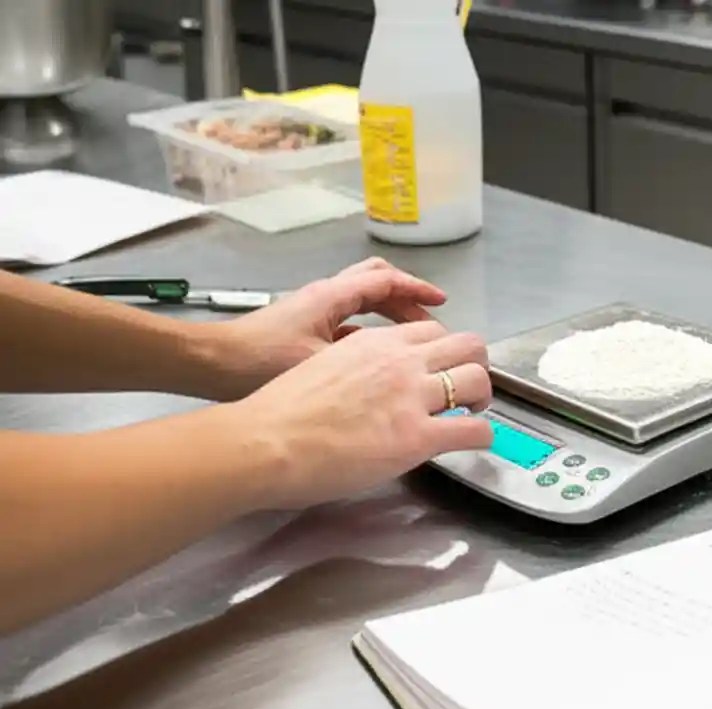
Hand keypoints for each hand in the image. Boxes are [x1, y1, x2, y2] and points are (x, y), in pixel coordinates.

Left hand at [199, 257, 446, 400]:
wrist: (209, 365)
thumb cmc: (259, 361)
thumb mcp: (319, 360)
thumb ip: (364, 358)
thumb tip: (404, 363)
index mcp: (332, 296)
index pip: (386, 280)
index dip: (417, 289)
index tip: (442, 302)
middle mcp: (325, 296)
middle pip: (375, 282)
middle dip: (406, 299)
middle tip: (429, 321)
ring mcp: (313, 312)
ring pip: (361, 303)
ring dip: (388, 316)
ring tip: (409, 340)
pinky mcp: (303, 330)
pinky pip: (347, 322)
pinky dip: (369, 332)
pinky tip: (376, 359)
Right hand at [234, 320, 493, 510]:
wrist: (265, 440)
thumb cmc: (279, 413)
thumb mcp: (322, 367)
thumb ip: (355, 367)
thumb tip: (365, 384)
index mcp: (374, 343)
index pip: (430, 331)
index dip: (442, 350)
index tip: (440, 366)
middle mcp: (400, 361)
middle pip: (466, 344)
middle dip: (473, 363)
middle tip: (467, 386)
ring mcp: (412, 397)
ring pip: (477, 379)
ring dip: (482, 395)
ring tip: (474, 411)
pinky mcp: (417, 436)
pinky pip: (472, 429)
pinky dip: (482, 434)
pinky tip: (474, 440)